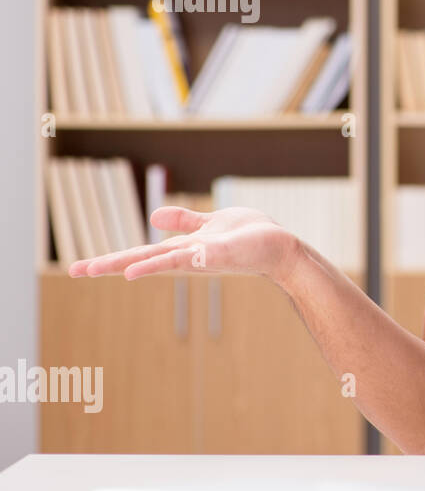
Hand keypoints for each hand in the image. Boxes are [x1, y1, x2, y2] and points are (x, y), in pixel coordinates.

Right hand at [68, 206, 299, 284]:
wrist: (280, 248)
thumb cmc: (248, 238)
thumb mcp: (209, 224)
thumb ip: (183, 222)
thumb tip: (152, 218)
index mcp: (183, 249)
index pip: (140, 255)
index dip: (109, 261)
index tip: (77, 269)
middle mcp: (190, 255)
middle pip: (144, 260)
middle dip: (112, 265)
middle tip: (77, 273)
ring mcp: (208, 255)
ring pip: (170, 260)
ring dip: (145, 265)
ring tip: (116, 272)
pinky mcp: (227, 251)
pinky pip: (206, 253)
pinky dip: (193, 256)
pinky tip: (181, 256)